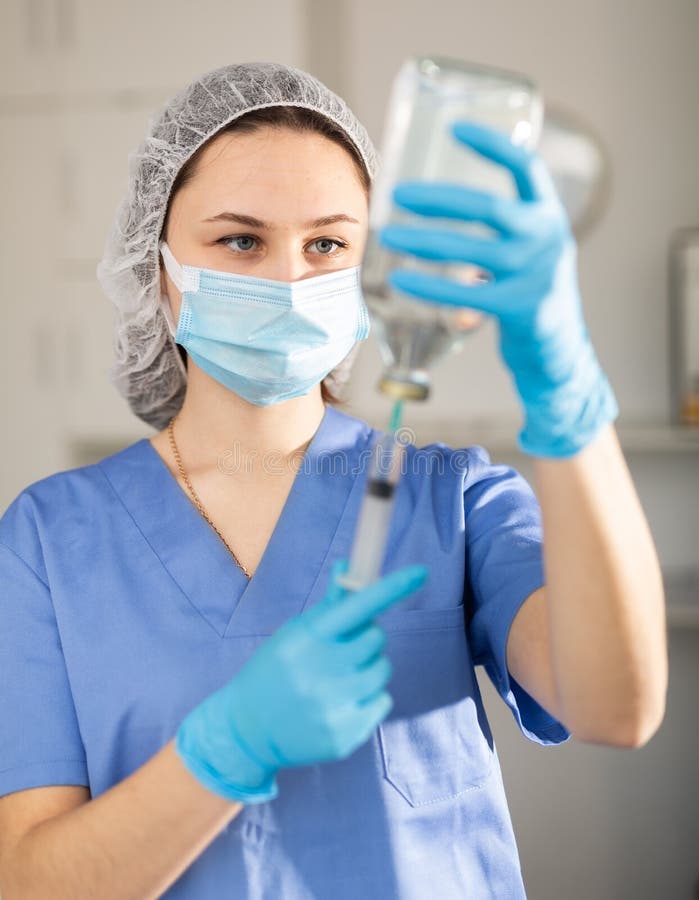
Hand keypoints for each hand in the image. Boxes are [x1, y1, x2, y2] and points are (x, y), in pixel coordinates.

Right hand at [175, 559, 428, 803]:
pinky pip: (383, 701)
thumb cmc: (274, 671)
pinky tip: (340, 703)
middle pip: (376, 639)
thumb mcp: (294, 634)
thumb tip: (348, 565)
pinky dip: (369, 699)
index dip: (391, 588)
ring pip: (382, 670)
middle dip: (366, 640)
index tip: (421, 572)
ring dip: (369, 668)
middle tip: (344, 649)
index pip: (358, 606)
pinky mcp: (345, 736)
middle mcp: (321, 671)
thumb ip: (329, 605)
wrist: (247, 730)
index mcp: (307, 638)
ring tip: (340, 678)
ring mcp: (334, 706)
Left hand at [378, 120, 617, 457]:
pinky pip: (465, 293)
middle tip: (398, 193)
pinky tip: (399, 279)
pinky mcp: (520, 309)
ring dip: (424, 240)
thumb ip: (501, 228)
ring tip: (388, 234)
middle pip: (488, 207)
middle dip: (438, 198)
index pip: (525, 167)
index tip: (454, 128)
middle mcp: (547, 239)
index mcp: (548, 216)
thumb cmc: (530, 294)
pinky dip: (429, 285)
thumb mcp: (530, 250)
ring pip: (471, 249)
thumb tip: (434, 206)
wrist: (559, 352)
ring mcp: (536, 274)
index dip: (492, 145)